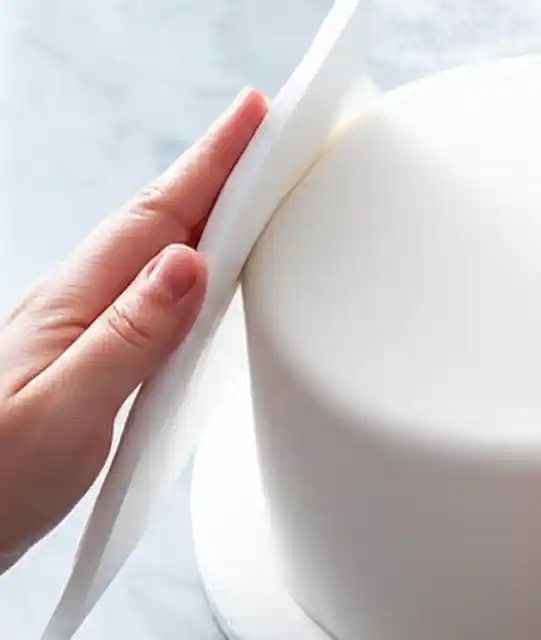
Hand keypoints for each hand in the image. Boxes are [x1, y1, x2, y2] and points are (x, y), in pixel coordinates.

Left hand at [0, 89, 266, 571]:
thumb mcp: (66, 416)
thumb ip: (130, 339)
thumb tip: (189, 263)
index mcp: (75, 306)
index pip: (158, 216)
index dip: (212, 162)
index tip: (256, 115)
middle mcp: (75, 305)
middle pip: (160, 217)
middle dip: (218, 169)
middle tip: (267, 131)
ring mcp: (78, 328)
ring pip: (154, 249)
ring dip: (203, 209)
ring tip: (247, 186)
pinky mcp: (87, 355)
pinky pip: (147, 288)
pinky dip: (186, 261)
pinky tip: (198, 270)